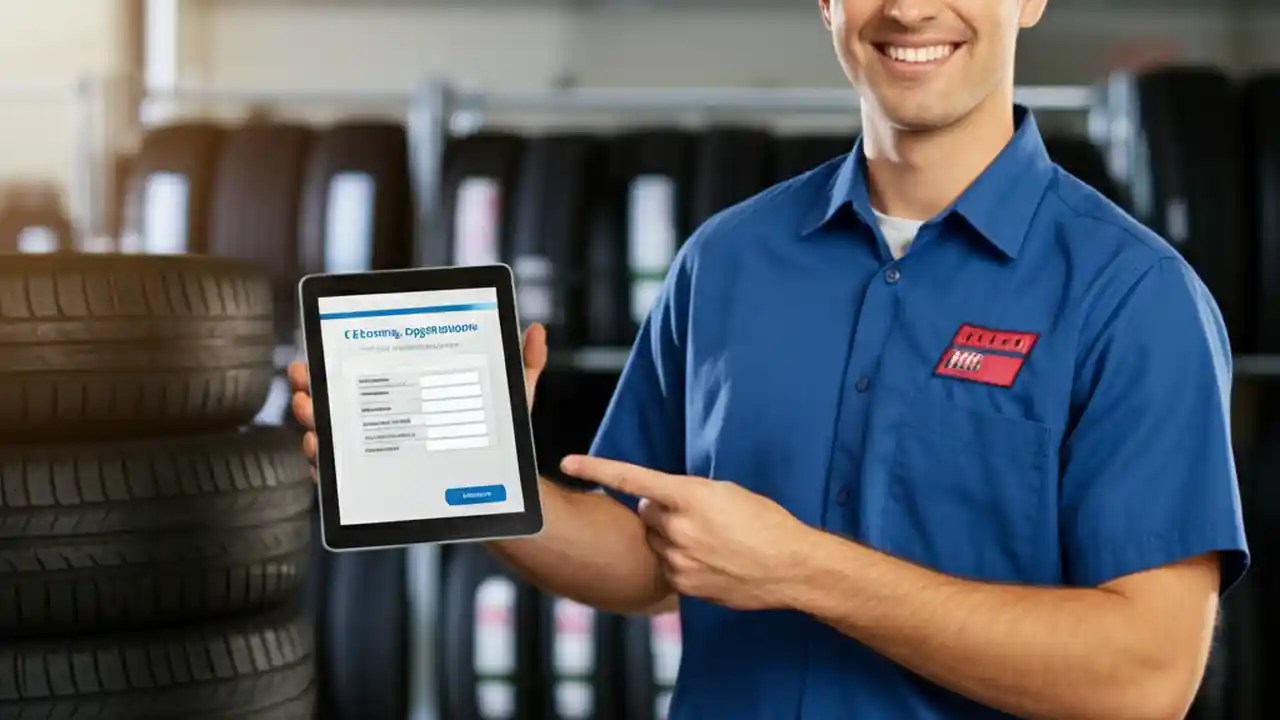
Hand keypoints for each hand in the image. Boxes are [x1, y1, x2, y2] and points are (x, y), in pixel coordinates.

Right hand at [288, 322, 548, 482]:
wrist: (500, 491)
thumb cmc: (497, 442)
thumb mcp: (509, 401)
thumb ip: (523, 367)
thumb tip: (538, 330)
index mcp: (406, 396)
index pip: (360, 376)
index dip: (331, 364)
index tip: (314, 353)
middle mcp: (383, 425)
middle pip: (335, 404)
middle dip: (309, 389)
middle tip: (301, 379)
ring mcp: (377, 457)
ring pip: (332, 438)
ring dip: (310, 423)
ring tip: (307, 411)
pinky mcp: (377, 488)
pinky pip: (341, 479)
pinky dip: (324, 466)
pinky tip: (320, 451)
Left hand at [559, 455, 814, 610]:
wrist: (790, 567)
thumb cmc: (765, 523)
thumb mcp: (727, 493)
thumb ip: (688, 495)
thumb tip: (661, 504)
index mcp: (689, 496)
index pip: (632, 479)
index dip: (597, 468)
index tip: (568, 462)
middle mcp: (677, 527)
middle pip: (646, 512)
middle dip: (663, 511)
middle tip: (698, 517)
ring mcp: (677, 559)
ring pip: (655, 539)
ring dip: (671, 536)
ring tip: (710, 541)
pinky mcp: (681, 584)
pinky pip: (667, 565)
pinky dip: (680, 560)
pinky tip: (710, 560)